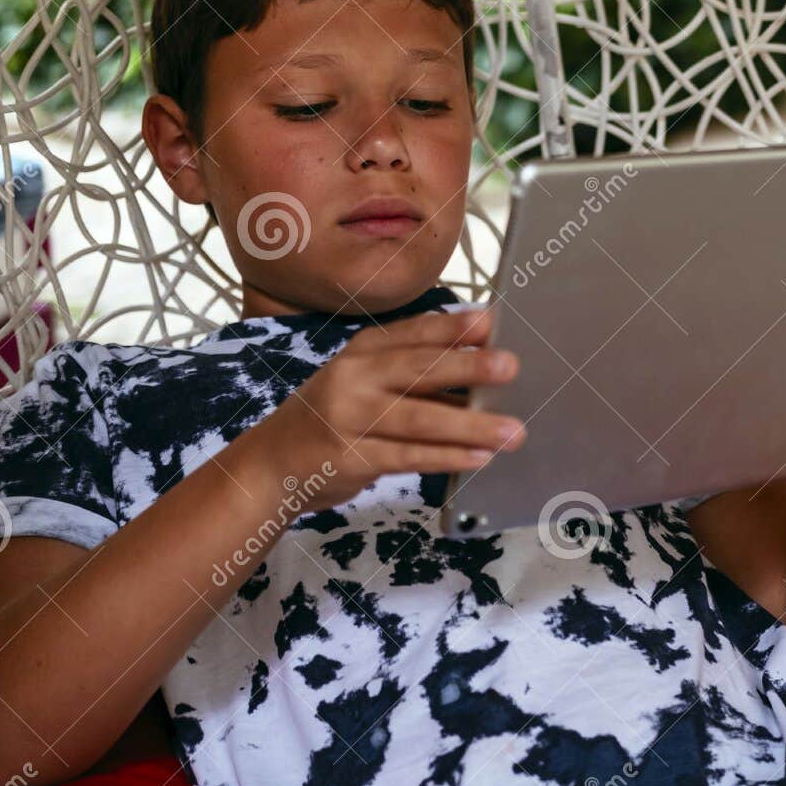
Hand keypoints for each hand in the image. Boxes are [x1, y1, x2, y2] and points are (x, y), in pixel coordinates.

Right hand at [238, 305, 526, 515]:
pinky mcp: (352, 457)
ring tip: (513, 432)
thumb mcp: (367, 382)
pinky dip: (447, 457)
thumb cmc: (336, 418)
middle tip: (510, 367)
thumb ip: (418, 376)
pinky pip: (409, 456)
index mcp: (364, 351)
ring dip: (471, 426)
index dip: (452, 327)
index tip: (490, 322)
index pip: (413, 334)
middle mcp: (355, 377)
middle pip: (418, 369)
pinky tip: (479, 458)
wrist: (272, 463)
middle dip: (468, 367)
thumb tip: (485, 370)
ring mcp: (350, 418)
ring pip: (420, 419)